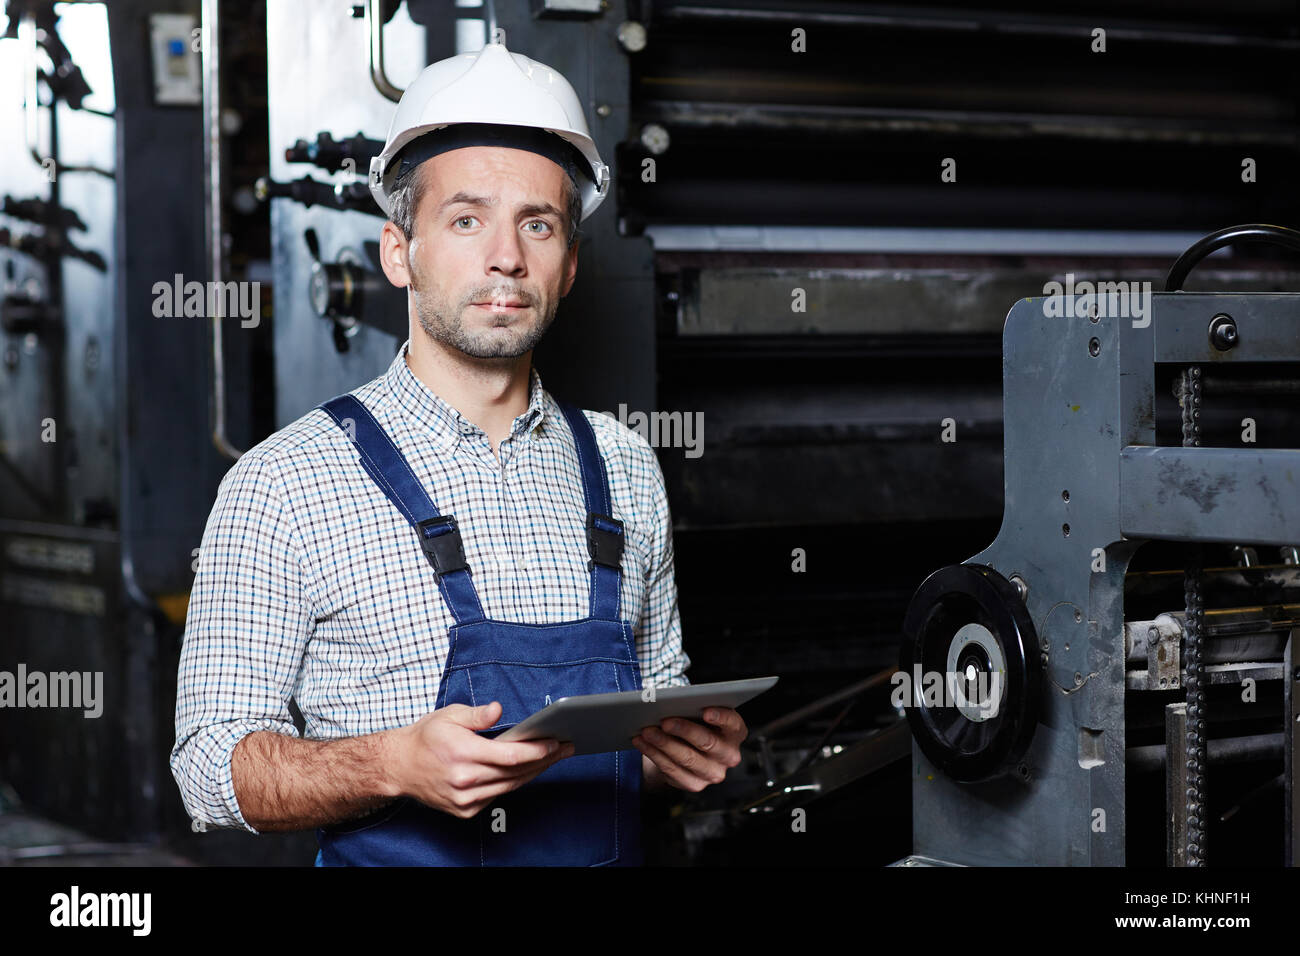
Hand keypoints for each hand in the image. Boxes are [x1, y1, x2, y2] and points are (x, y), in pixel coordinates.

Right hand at [391, 701, 573, 818]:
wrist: (399, 766)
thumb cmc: (426, 737)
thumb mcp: (449, 716)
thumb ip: (477, 715)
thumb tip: (499, 709)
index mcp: (462, 753)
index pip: (510, 755)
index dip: (537, 750)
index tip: (556, 742)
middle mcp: (465, 780)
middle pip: (516, 772)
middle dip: (545, 760)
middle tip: (566, 748)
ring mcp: (465, 799)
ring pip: (510, 786)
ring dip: (534, 772)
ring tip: (553, 758)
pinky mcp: (464, 810)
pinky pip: (498, 795)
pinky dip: (514, 782)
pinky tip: (528, 770)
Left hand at [633, 707, 746, 792]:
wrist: (687, 749)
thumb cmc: (694, 723)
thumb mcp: (698, 712)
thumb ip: (693, 706)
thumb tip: (670, 702)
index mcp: (735, 732)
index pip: (732, 723)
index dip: (720, 717)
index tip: (705, 711)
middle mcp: (729, 755)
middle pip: (707, 742)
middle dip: (684, 730)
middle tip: (664, 721)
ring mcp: (713, 773)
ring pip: (687, 758)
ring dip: (663, 743)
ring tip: (646, 731)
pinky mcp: (695, 785)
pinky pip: (673, 770)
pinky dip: (655, 755)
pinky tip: (643, 743)